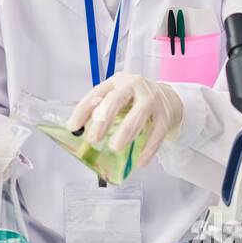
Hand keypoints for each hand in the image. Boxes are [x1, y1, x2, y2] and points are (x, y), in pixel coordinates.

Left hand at [66, 72, 184, 168]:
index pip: (96, 93)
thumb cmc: (134, 100)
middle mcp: (134, 86)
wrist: (168, 98)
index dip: (83, 110)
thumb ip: (100, 109)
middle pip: (116, 100)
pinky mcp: (165, 115)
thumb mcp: (117, 98)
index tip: (73, 127)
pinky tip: (140, 161)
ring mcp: (152, 99)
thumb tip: (79, 130)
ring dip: (125, 133)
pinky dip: (148, 149)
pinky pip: (157, 134)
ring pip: (138, 115)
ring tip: (114, 147)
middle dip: (103, 120)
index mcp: (117, 81)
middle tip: (93, 138)